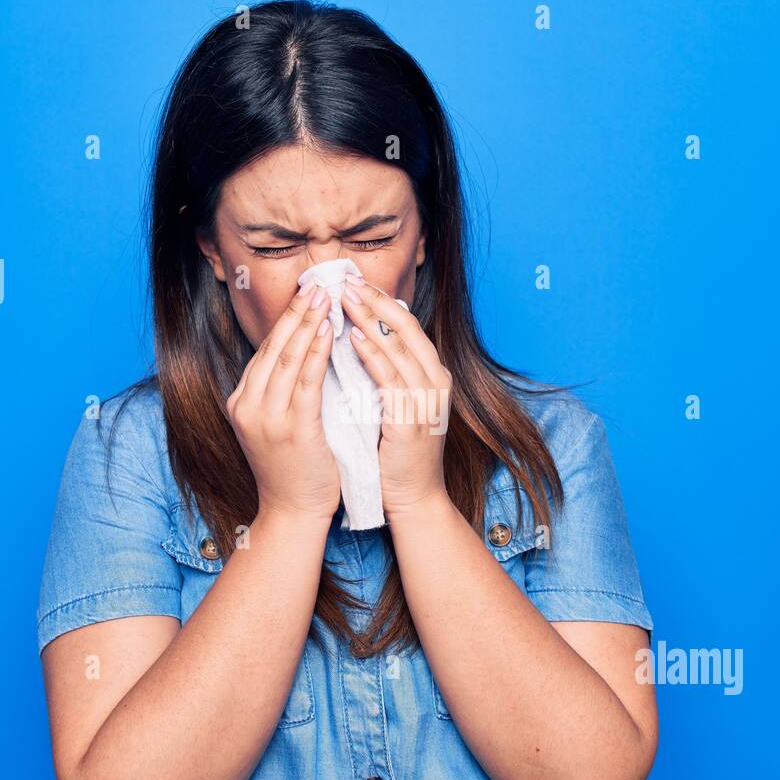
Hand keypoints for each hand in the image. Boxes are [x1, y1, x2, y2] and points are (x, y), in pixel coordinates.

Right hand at [225, 280, 339, 523]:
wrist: (292, 513)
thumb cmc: (295, 470)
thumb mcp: (278, 425)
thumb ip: (283, 393)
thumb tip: (303, 355)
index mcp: (241, 402)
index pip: (265, 351)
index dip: (287, 320)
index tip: (306, 294)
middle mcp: (247, 405)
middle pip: (273, 347)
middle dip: (296, 312)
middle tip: (317, 284)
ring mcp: (266, 417)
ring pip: (288, 358)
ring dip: (308, 323)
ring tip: (326, 297)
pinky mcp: (290, 428)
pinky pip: (306, 380)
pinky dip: (317, 352)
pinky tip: (330, 331)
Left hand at [340, 274, 452, 518]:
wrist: (415, 499)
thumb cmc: (398, 454)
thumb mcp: (399, 405)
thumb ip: (389, 374)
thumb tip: (363, 338)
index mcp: (433, 375)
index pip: (408, 325)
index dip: (381, 301)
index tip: (354, 283)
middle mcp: (435, 382)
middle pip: (406, 327)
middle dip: (374, 300)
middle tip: (345, 280)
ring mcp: (426, 399)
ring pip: (398, 347)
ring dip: (369, 319)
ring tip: (343, 299)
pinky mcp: (412, 418)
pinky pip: (390, 378)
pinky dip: (371, 355)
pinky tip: (352, 338)